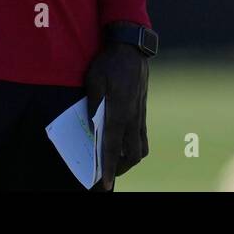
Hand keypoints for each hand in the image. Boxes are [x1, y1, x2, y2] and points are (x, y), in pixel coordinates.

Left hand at [84, 36, 149, 189]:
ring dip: (129, 159)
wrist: (131, 48)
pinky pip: (143, 136)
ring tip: (116, 162)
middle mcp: (133, 117)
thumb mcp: (94, 80)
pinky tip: (124, 145)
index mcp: (120, 111)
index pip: (113, 147)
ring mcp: (140, 115)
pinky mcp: (143, 111)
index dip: (108, 167)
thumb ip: (92, 104)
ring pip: (141, 148)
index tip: (104, 184)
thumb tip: (91, 124)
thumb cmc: (109, 63)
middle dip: (120, 168)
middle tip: (106, 174)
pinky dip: (135, 146)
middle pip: (132, 155)